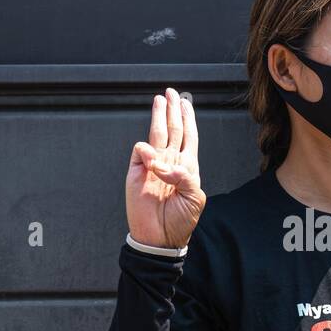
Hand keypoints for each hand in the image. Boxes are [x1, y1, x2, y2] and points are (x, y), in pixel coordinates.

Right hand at [126, 87, 205, 248]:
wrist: (160, 238)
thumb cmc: (181, 220)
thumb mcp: (194, 197)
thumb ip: (185, 176)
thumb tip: (163, 163)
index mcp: (187, 166)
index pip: (189, 136)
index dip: (188, 118)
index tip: (186, 102)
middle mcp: (170, 162)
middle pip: (173, 129)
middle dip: (173, 110)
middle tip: (172, 92)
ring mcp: (153, 165)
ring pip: (156, 134)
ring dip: (159, 116)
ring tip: (160, 99)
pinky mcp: (136, 171)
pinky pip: (140, 151)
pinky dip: (146, 149)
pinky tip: (151, 157)